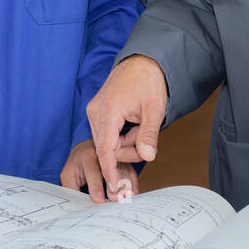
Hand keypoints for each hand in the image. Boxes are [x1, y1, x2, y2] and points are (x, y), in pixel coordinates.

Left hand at [60, 139, 140, 202]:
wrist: (87, 151)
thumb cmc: (77, 166)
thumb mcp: (68, 175)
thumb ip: (71, 188)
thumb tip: (76, 205)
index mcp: (88, 155)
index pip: (93, 171)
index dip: (95, 186)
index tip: (98, 200)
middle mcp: (106, 154)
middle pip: (113, 170)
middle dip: (115, 185)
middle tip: (115, 200)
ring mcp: (119, 158)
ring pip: (125, 173)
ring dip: (126, 187)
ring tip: (125, 200)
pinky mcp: (127, 165)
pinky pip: (132, 177)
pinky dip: (132, 188)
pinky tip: (131, 199)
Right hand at [85, 55, 166, 200]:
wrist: (143, 61)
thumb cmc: (148, 81)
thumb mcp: (154, 109)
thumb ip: (149, 135)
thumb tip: (147, 157)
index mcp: (108, 111)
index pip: (105, 149)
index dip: (110, 170)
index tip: (114, 187)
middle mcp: (95, 111)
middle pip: (106, 147)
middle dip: (127, 150)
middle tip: (146, 141)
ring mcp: (94, 110)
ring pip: (106, 141)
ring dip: (124, 142)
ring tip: (140, 126)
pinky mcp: (97, 110)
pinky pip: (106, 132)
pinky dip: (120, 134)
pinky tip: (132, 124)